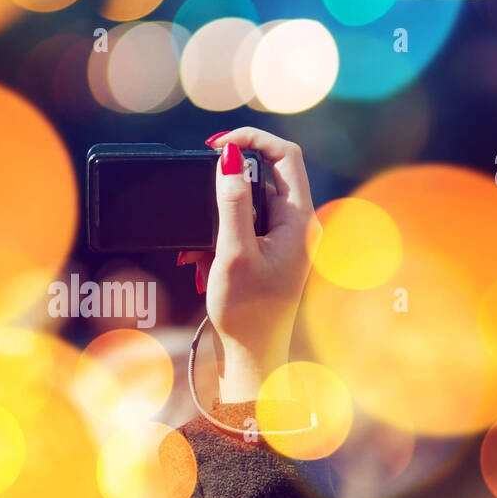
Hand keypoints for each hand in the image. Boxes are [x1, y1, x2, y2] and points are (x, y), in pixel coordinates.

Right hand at [180, 128, 317, 402]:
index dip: (251, 139)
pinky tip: (197, 261)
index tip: (215, 145)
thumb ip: (231, 202)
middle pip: (264, 175)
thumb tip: (229, 158)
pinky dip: (216, 236)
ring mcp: (283, 239)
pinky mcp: (267, 253)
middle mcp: (297, 225)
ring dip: (216, 215)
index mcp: (300, 220)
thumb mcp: (232, 253)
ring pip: (246, 202)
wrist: (251, 358)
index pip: (285, 155)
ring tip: (197, 249)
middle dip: (225, 184)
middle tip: (197, 197)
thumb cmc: (246, 313)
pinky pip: (240, 227)